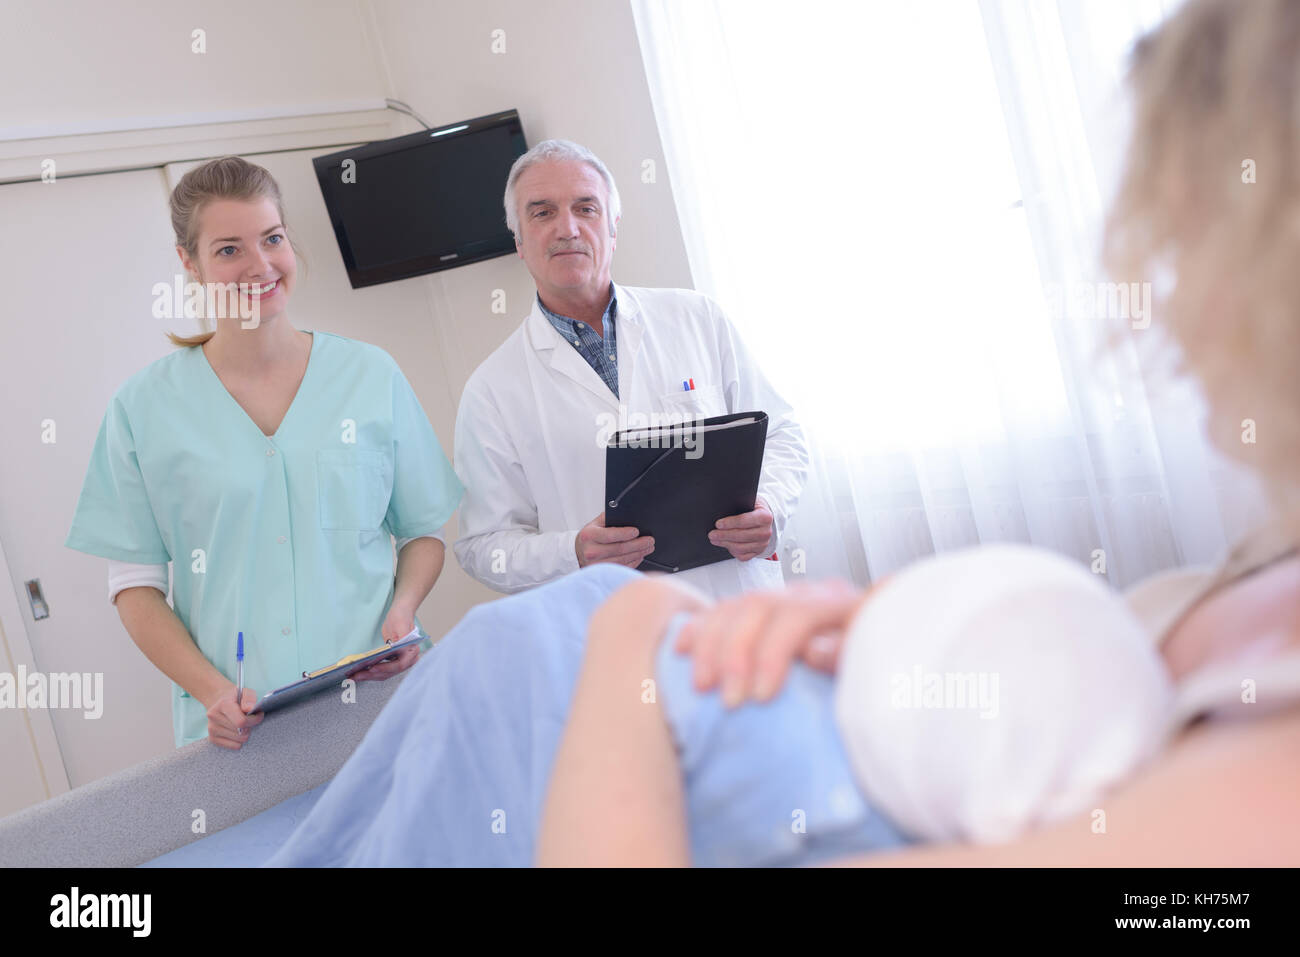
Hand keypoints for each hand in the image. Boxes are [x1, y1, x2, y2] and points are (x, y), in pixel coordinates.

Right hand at [206, 684, 263, 749]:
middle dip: (250, 726)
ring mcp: (211, 729)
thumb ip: (249, 698)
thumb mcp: (245, 692)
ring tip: (242, 724)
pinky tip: (237, 731)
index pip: (241, 721)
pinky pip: (235, 746)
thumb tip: (249, 709)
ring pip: (239, 740)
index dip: (254, 720)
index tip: (259, 715)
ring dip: (245, 733)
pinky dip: (240, 740)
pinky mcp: (212, 738)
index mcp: (223, 705)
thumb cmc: (236, 698)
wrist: (218, 701)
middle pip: (242, 732)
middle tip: (249, 718)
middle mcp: (214, 717)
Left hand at [354, 601, 421, 681]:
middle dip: (372, 675)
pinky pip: (381, 670)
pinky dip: (371, 672)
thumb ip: (400, 637)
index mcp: (412, 651)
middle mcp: (408, 660)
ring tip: (354, 676)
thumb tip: (393, 649)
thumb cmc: (401, 617)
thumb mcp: (400, 625)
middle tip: (356, 675)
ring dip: (369, 676)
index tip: (372, 668)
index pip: (399, 665)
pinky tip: (360, 672)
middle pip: (389, 672)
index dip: (385, 668)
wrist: (400, 614)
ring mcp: (400, 661)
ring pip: (384, 674)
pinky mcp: (392, 661)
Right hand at [575, 510, 655, 568]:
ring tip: (648, 547)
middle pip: (620, 549)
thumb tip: (626, 513)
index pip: (611, 535)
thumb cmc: (590, 536)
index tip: (637, 531)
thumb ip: (609, 518)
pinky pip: (622, 567)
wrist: (579, 552)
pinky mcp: (602, 572)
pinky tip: (640, 555)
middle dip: (639, 544)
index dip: (626, 534)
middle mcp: (591, 551)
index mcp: (589, 535)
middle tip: (650, 540)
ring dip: (639, 553)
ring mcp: (596, 564)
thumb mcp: (595, 523)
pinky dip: (634, 561)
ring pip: (624, 559)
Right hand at [674, 578, 882, 707]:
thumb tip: (815, 651)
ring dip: (710, 645)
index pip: (797, 615)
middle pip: (759, 608)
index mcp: (842, 605)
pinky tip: (680, 650)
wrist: (885, 661)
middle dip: (736, 654)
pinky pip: (720, 610)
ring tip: (701, 687)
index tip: (762, 697)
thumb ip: (849, 656)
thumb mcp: (875, 667)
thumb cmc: (879, 674)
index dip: (774, 653)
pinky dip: (697, 629)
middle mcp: (809, 595)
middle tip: (728, 701)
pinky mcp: (760, 613)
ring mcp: (782, 600)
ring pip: (735, 606)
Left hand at [708, 496, 773, 561]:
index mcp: (765, 517)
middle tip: (712, 534)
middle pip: (741, 536)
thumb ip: (738, 504)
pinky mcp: (758, 552)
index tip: (718, 524)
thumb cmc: (754, 508)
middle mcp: (766, 532)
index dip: (729, 523)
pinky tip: (726, 545)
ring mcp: (763, 544)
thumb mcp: (749, 501)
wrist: (765, 518)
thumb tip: (721, 510)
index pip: (744, 521)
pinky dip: (732, 551)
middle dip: (724, 535)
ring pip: (740, 547)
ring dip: (725, 544)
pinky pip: (743, 556)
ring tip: (715, 539)